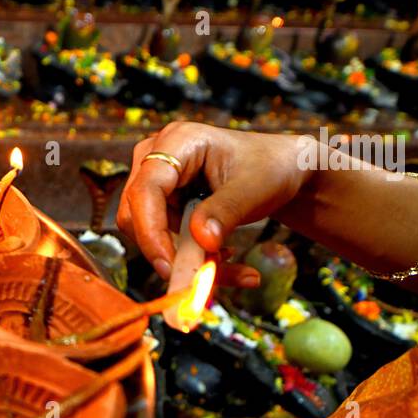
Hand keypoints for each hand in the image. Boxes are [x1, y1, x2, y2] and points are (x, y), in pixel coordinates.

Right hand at [116, 122, 312, 283]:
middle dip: (168, 251)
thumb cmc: (269, 167)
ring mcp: (157, 182)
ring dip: (186, 259)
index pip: (145, 190)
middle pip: (137, 215)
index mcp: (177, 141)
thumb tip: (201, 242)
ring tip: (229, 262)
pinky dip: (193, 258)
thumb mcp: (253, 189)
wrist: (281, 170)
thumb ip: (225, 213)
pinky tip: (224, 259)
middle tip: (203, 277)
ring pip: (150, 235)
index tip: (169, 267)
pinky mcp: (163, 204)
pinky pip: (165, 241)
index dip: (151, 232)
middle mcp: (157, 158)